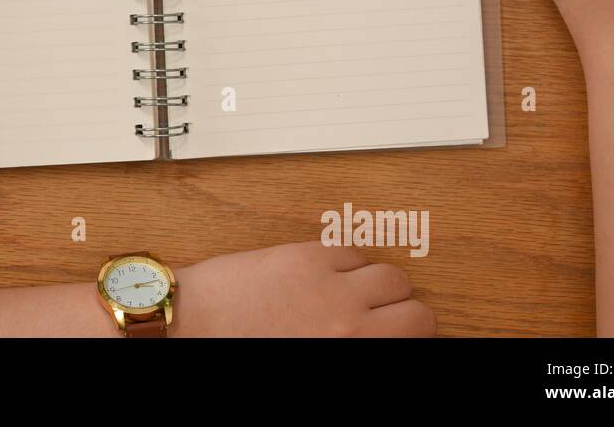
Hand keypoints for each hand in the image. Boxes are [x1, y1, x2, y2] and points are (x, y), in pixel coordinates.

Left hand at [173, 242, 434, 336]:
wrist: (192, 326)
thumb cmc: (238, 349)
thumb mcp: (311, 363)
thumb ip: (346, 346)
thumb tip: (365, 335)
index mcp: (353, 349)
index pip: (421, 331)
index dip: (413, 332)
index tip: (403, 331)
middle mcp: (349, 322)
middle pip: (413, 304)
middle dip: (403, 309)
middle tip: (384, 314)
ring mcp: (330, 286)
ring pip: (388, 272)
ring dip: (379, 282)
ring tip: (358, 290)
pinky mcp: (306, 257)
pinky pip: (350, 250)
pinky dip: (347, 260)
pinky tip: (330, 271)